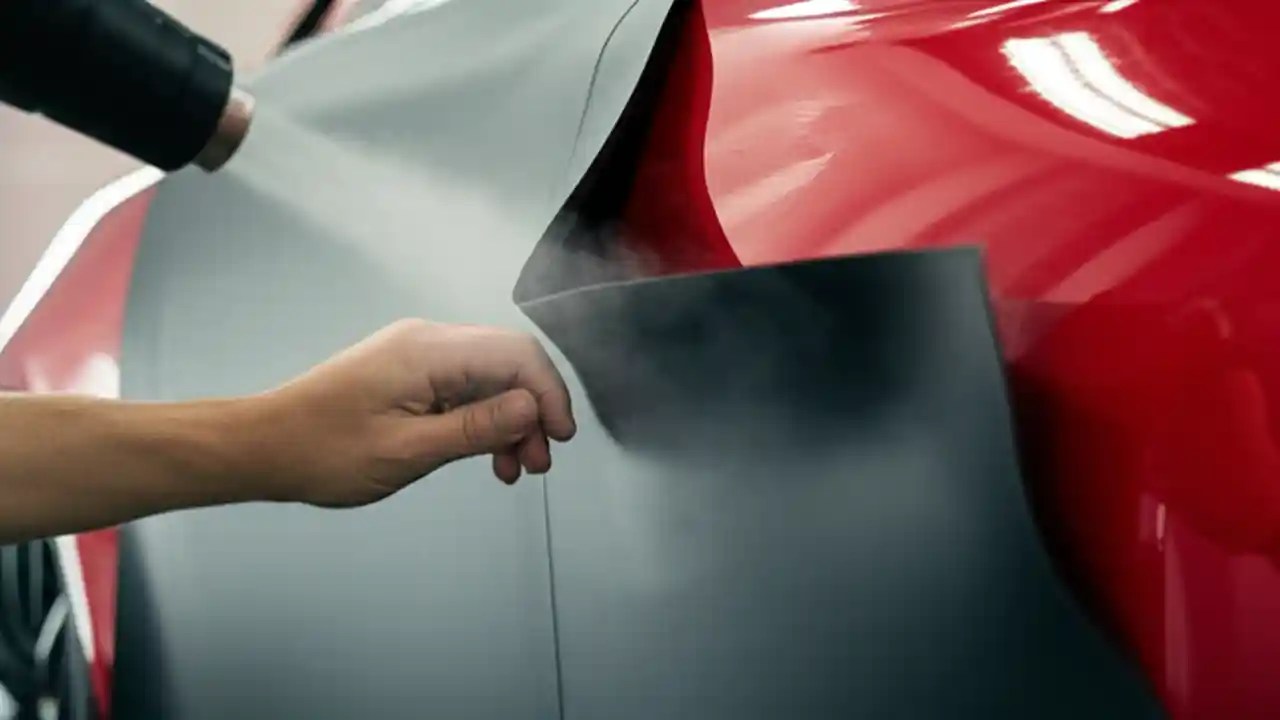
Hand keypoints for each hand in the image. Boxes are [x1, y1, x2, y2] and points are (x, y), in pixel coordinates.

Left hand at [244, 319, 576, 506]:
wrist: (265, 446)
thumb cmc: (322, 450)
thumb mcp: (407, 450)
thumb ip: (475, 427)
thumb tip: (531, 408)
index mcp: (427, 351)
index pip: (515, 354)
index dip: (548, 393)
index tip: (559, 436)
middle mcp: (427, 341)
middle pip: (508, 363)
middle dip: (533, 410)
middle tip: (537, 461)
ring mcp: (418, 355)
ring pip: (490, 378)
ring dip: (511, 420)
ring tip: (514, 466)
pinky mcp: (411, 373)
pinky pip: (465, 387)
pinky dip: (485, 419)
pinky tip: (488, 454)